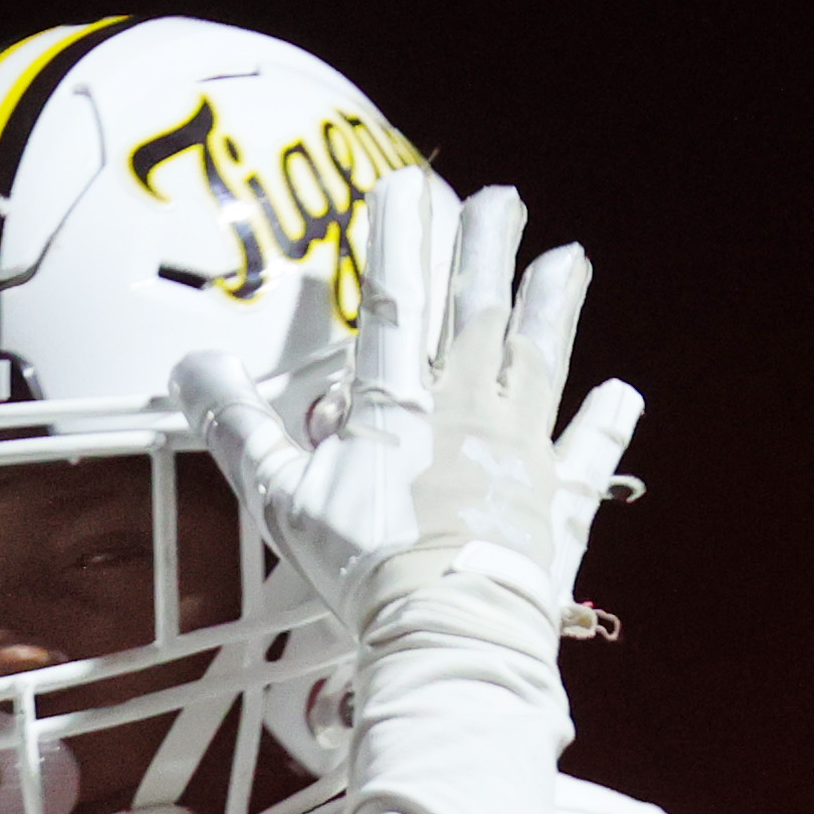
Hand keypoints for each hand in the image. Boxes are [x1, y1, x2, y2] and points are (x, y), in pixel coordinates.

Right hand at [176, 174, 641, 636]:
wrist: (448, 628)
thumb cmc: (362, 566)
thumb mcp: (280, 497)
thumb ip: (239, 427)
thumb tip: (191, 365)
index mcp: (398, 404)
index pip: (396, 303)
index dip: (400, 242)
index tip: (408, 185)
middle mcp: (467, 409)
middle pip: (477, 313)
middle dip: (487, 250)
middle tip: (501, 198)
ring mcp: (519, 451)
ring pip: (538, 361)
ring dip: (553, 307)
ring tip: (570, 257)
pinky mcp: (557, 502)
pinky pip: (587, 454)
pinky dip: (605, 423)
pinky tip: (622, 392)